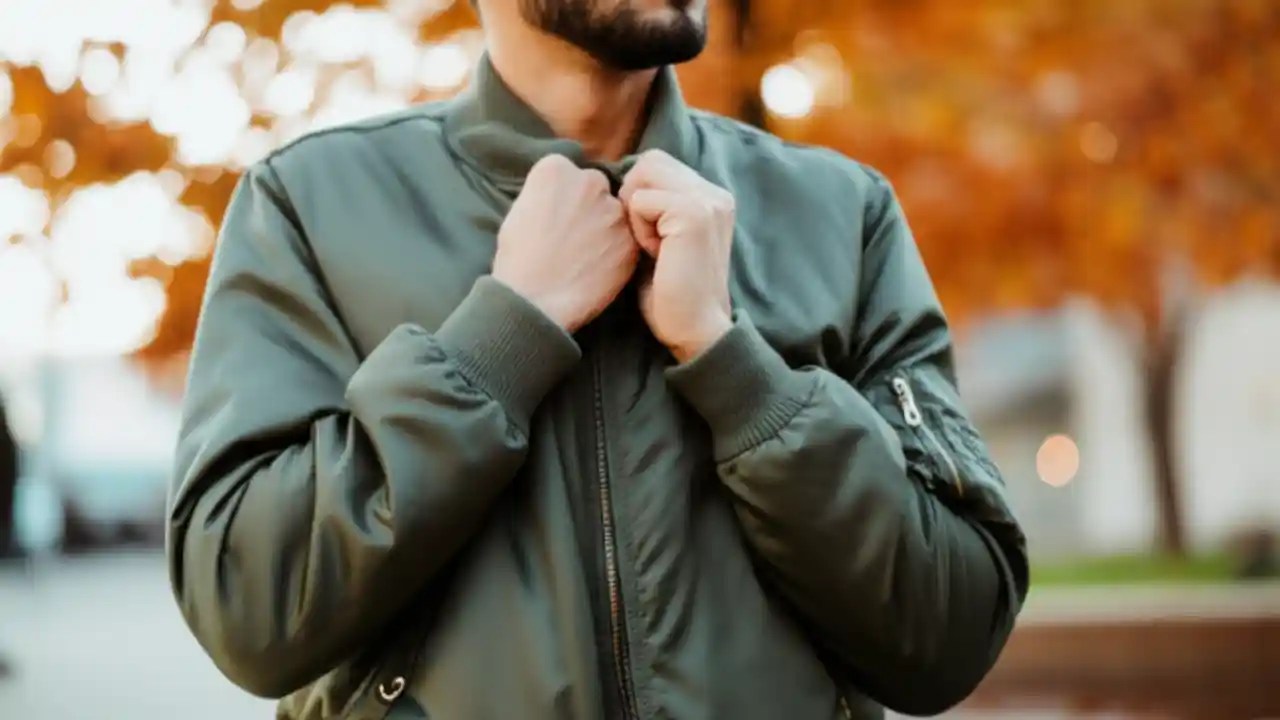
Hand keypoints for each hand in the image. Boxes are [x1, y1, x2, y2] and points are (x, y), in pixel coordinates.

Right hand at [493, 155, 638, 332]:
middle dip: (590, 206)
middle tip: (575, 236)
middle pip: (597, 187)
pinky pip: (628, 241)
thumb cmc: (518, 260)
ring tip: (587, 256)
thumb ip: (545, 194)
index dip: (563, 197)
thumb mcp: (520, 210)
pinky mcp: (630, 241)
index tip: (556, 216)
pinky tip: (598, 270)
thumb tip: (560, 198)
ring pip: (616, 214)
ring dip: (607, 229)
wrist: (533, 301)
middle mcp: (589, 181)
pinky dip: (618, 253)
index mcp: (555, 169)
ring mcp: (614, 211)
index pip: (568, 172)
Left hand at [620, 150, 733, 362]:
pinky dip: (638, 228)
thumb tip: (619, 183)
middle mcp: (715, 193)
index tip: (650, 238)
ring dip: (636, 212)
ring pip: (644, 174)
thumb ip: (654, 208)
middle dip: (635, 196)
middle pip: (650, 161)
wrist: (695, 331)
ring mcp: (707, 201)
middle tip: (646, 240)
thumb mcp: (663, 240)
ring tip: (652, 247)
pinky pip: (640, 200)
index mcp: (711, 197)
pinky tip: (655, 255)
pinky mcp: (693, 213)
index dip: (639, 194)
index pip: (658, 165)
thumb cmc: (670, 294)